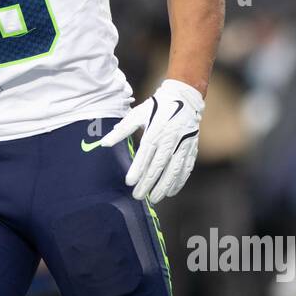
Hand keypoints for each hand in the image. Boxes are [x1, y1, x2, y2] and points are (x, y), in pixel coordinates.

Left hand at [101, 78, 203, 204]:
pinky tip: (171, 191)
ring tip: (155, 198)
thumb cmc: (157, 107)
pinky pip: (186, 167)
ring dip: (164, 186)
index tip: (129, 182)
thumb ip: (121, 130)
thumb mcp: (137, 114)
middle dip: (148, 183)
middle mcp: (170, 139)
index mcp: (155, 130)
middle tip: (138, 196)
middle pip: (158, 165)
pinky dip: (179, 181)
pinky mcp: (191, 148)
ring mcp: (183, 144)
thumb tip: (104, 143)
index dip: (137, 169)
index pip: (145, 154)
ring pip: (174, 170)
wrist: (184, 97)